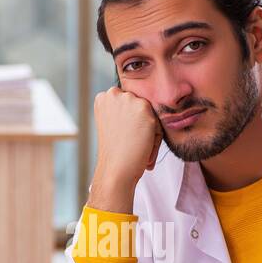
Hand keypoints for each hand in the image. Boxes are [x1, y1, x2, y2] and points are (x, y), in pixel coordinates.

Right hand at [88, 87, 162, 213]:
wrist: (116, 169)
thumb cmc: (115, 152)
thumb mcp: (112, 124)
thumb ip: (122, 111)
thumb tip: (143, 105)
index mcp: (102, 97)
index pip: (127, 103)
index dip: (130, 122)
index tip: (126, 136)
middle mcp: (113, 93)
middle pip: (139, 105)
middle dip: (141, 124)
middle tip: (132, 143)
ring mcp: (129, 99)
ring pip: (150, 114)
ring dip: (149, 130)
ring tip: (137, 147)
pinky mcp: (144, 108)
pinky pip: (159, 122)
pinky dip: (155, 137)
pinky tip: (144, 148)